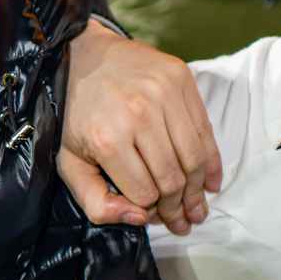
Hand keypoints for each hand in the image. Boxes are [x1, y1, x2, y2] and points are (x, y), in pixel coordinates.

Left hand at [60, 21, 221, 234]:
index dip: (152, 211)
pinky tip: (210, 181)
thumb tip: (139, 218)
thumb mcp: (69, 163)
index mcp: (107, 139)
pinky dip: (211, 161)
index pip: (144, 192)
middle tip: (185, 222)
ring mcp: (163, 94)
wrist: (84, 57)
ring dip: (198, 190)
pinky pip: (205, 130)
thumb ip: (95, 201)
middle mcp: (138, 115)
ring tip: (198, 208)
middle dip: (179, 207)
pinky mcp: (181, 79)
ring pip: (193, 157)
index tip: (156, 218)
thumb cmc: (76, 115)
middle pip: (172, 177)